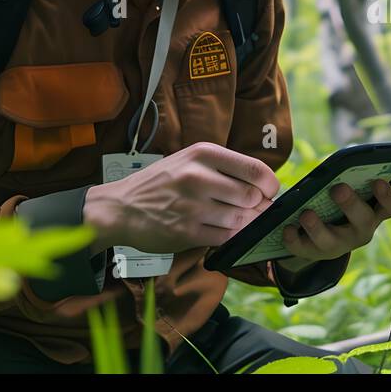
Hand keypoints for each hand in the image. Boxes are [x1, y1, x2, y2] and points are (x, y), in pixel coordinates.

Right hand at [83, 142, 278, 253]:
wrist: (120, 207)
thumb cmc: (162, 183)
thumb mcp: (190, 160)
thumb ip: (224, 168)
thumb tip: (264, 185)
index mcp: (203, 154)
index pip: (255, 169)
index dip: (270, 185)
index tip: (269, 192)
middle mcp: (198, 177)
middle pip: (251, 197)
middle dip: (259, 207)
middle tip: (256, 210)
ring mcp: (191, 206)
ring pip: (240, 219)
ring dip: (246, 224)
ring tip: (240, 221)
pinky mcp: (186, 232)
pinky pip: (225, 237)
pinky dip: (232, 237)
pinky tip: (225, 232)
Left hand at [279, 179, 390, 265]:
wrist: (321, 236)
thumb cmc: (339, 203)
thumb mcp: (348, 192)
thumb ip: (348, 180)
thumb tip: (335, 167)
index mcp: (374, 212)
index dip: (387, 195)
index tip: (377, 180)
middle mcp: (361, 231)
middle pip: (363, 220)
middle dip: (351, 204)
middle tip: (338, 188)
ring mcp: (339, 245)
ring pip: (331, 241)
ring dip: (318, 227)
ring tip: (305, 213)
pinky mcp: (316, 253)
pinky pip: (304, 250)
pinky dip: (294, 239)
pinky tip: (286, 228)